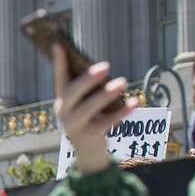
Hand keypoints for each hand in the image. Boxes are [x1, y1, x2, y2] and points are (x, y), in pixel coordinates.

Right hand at [51, 45, 138, 174]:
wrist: (87, 151)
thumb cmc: (88, 118)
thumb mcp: (83, 103)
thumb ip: (87, 88)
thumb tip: (99, 67)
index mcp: (61, 99)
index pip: (58, 77)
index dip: (58, 62)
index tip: (59, 44)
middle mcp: (64, 111)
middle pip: (72, 93)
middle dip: (88, 79)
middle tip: (106, 66)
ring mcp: (75, 124)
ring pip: (89, 108)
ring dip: (106, 94)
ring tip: (123, 82)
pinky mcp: (90, 135)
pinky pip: (107, 121)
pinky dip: (122, 112)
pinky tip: (136, 102)